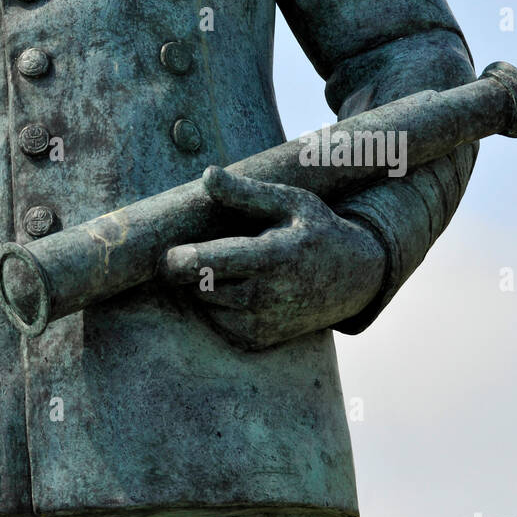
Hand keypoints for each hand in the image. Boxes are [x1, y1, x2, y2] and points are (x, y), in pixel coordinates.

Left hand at [158, 166, 385, 349]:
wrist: (353, 279)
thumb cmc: (316, 230)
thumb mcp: (289, 202)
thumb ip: (245, 192)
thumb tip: (207, 174)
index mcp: (271, 257)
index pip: (207, 263)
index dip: (176, 259)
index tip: (163, 250)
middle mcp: (266, 297)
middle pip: (198, 284)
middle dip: (189, 268)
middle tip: (195, 250)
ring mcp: (262, 324)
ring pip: (204, 304)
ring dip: (203, 285)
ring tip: (228, 265)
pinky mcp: (258, 341)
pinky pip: (216, 321)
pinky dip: (217, 304)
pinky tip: (238, 286)